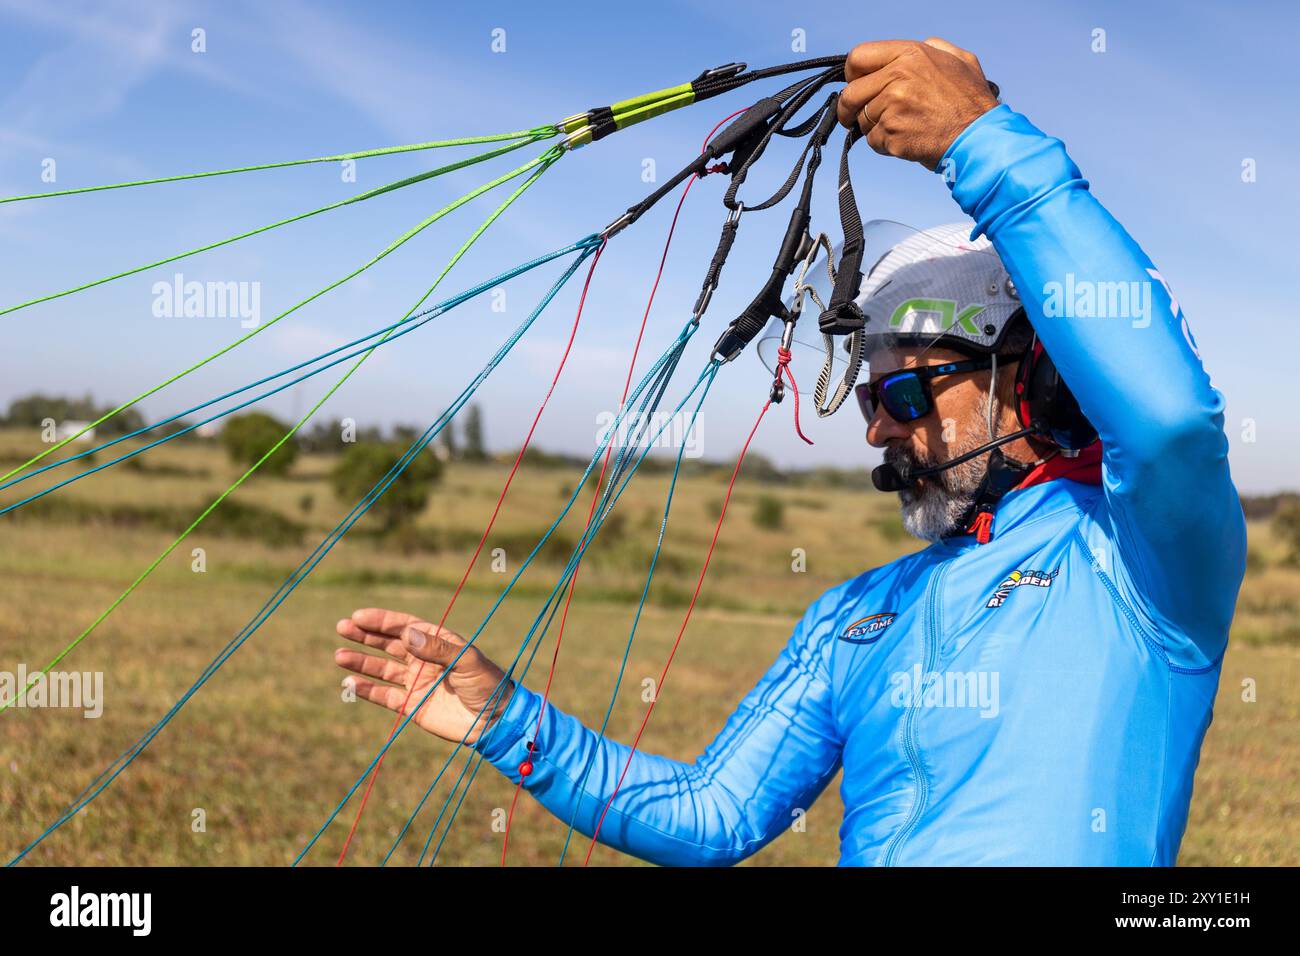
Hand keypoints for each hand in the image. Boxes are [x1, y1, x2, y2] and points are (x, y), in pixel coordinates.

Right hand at [334, 608, 514, 744]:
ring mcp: (416, 682)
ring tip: (339, 655)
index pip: (405, 626)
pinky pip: (384, 696)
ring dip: (361, 661)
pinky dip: (367, 690)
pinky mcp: (412, 706)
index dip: (382, 620)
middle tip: (341, 627)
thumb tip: (405, 634)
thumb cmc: (487, 684)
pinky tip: (350, 683)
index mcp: (438, 643)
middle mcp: (423, 660)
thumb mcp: (466, 660)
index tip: (359, 616)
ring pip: (382, 668)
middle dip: (365, 635)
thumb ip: (436, 648)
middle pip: (389, 643)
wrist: (495, 721)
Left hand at [837, 38, 999, 169]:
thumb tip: (916, 48)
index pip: (859, 57)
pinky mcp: (891, 133)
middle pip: (851, 93)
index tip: (855, 85)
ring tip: (901, 127)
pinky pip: (873, 140)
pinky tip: (906, 141)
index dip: (852, 74)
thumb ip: (933, 48)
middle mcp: (898, 76)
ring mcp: (893, 106)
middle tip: (852, 117)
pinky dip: (885, 144)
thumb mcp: (958, 60)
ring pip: (863, 119)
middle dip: (849, 108)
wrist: (978, 137)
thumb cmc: (971, 102)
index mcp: (910, 54)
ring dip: (875, 127)